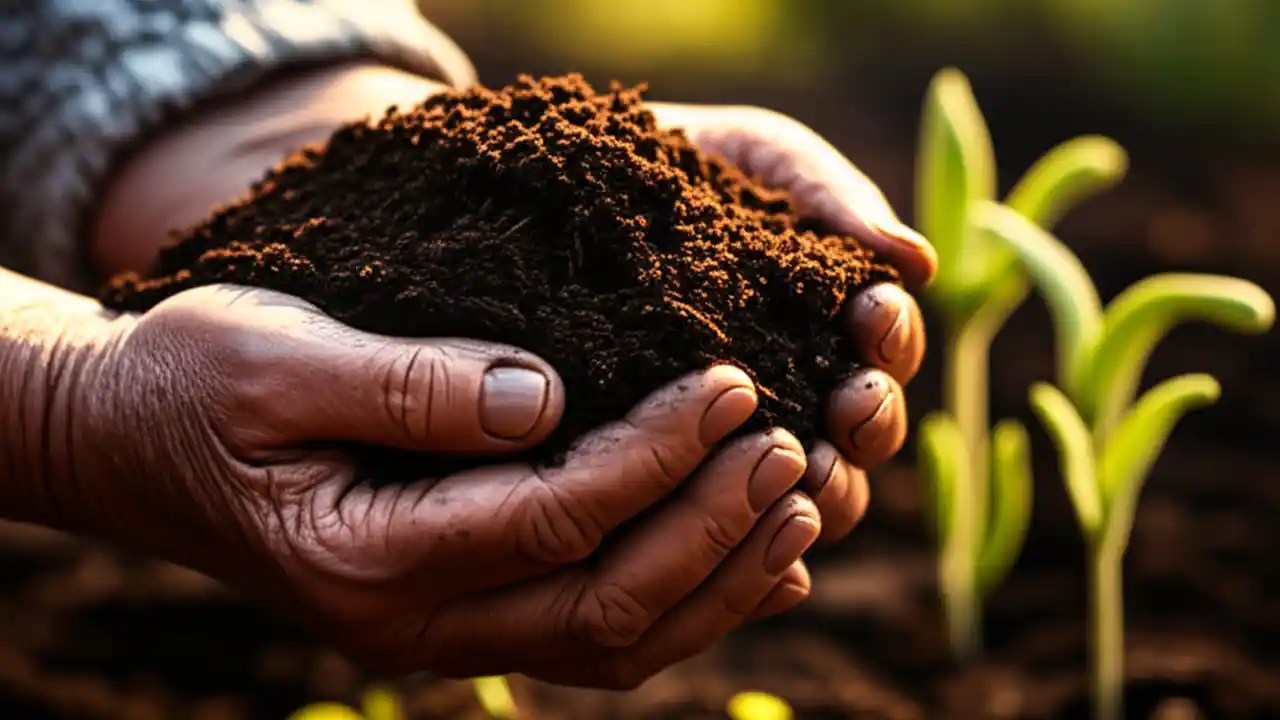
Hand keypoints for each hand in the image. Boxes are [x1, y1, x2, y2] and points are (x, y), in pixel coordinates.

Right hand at [57, 285, 820, 687]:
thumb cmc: (194, 387)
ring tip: (800, 501)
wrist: (138, 441)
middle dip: (711, 525)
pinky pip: (597, 634)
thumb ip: (406, 387)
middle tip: (787, 445)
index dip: (656, 457)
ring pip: (616, 637)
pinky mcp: (467, 612)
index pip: (554, 520)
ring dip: (719, 577)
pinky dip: (687, 603)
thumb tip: (548, 396)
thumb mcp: (272, 361)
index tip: (731, 383)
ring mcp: (446, 634)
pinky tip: (756, 560)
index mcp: (370, 560)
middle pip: (605, 599)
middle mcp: (416, 625)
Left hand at [650, 102, 930, 560]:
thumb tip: (921, 260)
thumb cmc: (682, 168)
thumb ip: (833, 196)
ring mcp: (737, 441)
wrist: (568, 187)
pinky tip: (737, 513)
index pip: (887, 351)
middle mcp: (798, 392)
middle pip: (864, 435)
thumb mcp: (759, 159)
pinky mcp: (673, 474)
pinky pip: (727, 525)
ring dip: (827, 486)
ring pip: (810, 493)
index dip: (892, 338)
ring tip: (804, 467)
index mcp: (831, 324)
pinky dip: (749, 528)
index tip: (872, 313)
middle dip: (872, 419)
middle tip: (851, 402)